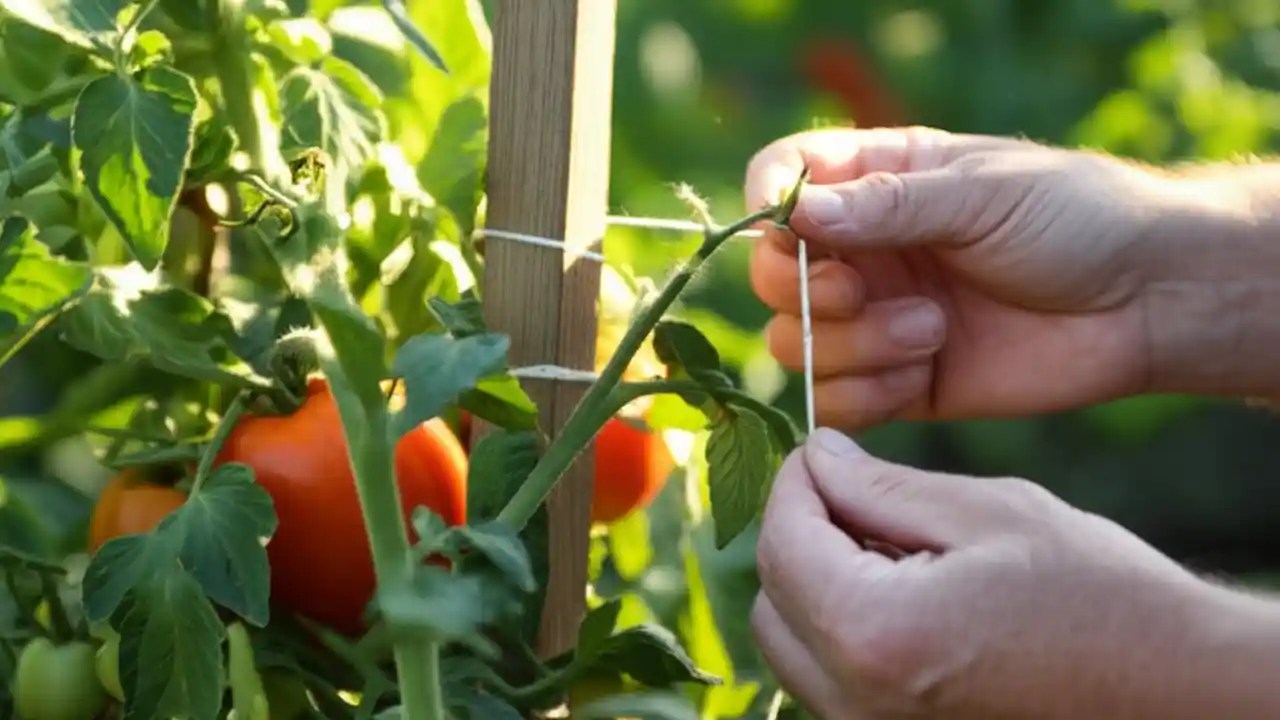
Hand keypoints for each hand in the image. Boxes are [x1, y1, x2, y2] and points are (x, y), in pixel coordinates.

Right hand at [744, 126, 1257, 428]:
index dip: (768, 203)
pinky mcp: (898, 384)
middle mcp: (864, 251)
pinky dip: (866, 395)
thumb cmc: (1074, 220)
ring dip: (852, 346)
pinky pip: (837, 401)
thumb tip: (797, 215)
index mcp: (878, 181)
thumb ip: (887, 206)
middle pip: (770, 275)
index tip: (791, 228)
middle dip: (805, 291)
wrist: (1147, 303)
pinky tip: (925, 372)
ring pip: (795, 344)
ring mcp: (875, 319)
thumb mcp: (982, 193)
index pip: (780, 178)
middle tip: (859, 292)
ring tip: (931, 332)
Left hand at [752, 428, 1279, 719]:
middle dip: (800, 535)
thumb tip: (817, 457)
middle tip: (857, 495)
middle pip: (773, 600)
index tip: (821, 451)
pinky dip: (845, 630)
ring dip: (818, 584)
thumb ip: (880, 487)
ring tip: (893, 545)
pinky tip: (907, 594)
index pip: (782, 543)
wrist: (1180, 695)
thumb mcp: (989, 513)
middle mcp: (858, 704)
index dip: (794, 484)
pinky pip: (833, 682)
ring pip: (795, 647)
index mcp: (875, 636)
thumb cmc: (1100, 597)